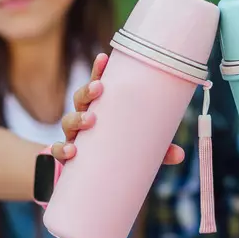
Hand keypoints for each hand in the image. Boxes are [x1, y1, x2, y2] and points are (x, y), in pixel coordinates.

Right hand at [50, 53, 185, 165]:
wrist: (87, 179)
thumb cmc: (115, 154)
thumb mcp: (138, 150)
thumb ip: (156, 151)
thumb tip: (179, 154)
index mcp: (101, 110)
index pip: (98, 85)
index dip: (98, 71)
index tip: (104, 58)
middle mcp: (84, 119)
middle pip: (81, 98)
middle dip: (88, 91)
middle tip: (99, 88)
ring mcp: (73, 136)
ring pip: (68, 121)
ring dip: (77, 118)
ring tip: (89, 120)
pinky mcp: (66, 157)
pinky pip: (59, 150)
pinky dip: (62, 150)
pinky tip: (71, 151)